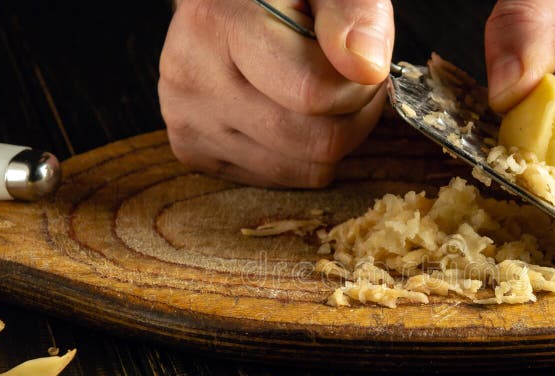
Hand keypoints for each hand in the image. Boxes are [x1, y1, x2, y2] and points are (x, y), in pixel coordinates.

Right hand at [159, 0, 393, 187]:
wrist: (227, 3)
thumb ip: (356, 15)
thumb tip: (367, 68)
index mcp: (220, 23)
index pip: (315, 95)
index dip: (358, 86)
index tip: (359, 63)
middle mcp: (192, 77)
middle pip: (315, 144)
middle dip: (351, 116)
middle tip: (346, 82)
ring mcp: (187, 120)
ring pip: (303, 171)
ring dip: (329, 138)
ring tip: (317, 94)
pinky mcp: (192, 150)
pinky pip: (278, 179)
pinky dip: (299, 155)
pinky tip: (287, 112)